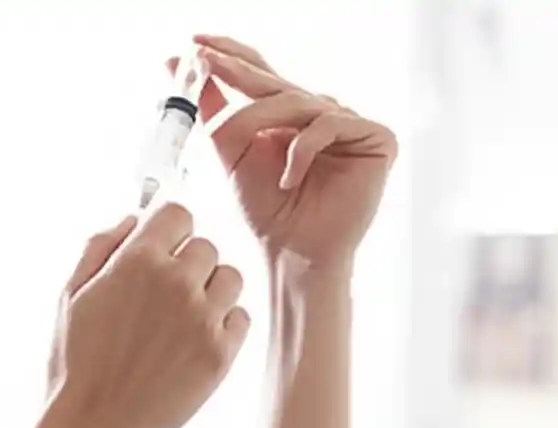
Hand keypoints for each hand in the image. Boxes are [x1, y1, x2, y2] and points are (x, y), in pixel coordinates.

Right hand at [47, 204, 250, 427]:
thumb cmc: (77, 364)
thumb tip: (132, 219)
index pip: (177, 213)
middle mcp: (175, 283)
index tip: (162, 249)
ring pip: (230, 278)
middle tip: (165, 296)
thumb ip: (99, 248)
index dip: (169, 230)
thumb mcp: (71, 296)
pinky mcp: (221, 352)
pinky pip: (241, 317)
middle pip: (206, 245)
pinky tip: (193, 342)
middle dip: (188, 264)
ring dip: (211, 291)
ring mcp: (202, 317)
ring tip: (183, 319)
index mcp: (135, 262)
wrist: (96, 427)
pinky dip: (223, 325)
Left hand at [169, 35, 398, 265]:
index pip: (259, 73)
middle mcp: (319, 111)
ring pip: (296, 101)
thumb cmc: (266, 210)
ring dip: (259, 120)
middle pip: (275, 82)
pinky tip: (287, 179)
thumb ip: (214, 111)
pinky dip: (300, 150)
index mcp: (288, 114)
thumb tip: (182, 65)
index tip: (194, 43)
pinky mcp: (375, 138)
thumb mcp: (231, 154)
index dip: (230, 55)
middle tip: (204, 58)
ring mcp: (349, 122)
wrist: (292, 253)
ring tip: (236, 141)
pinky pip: (329, 125)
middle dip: (234, 70)